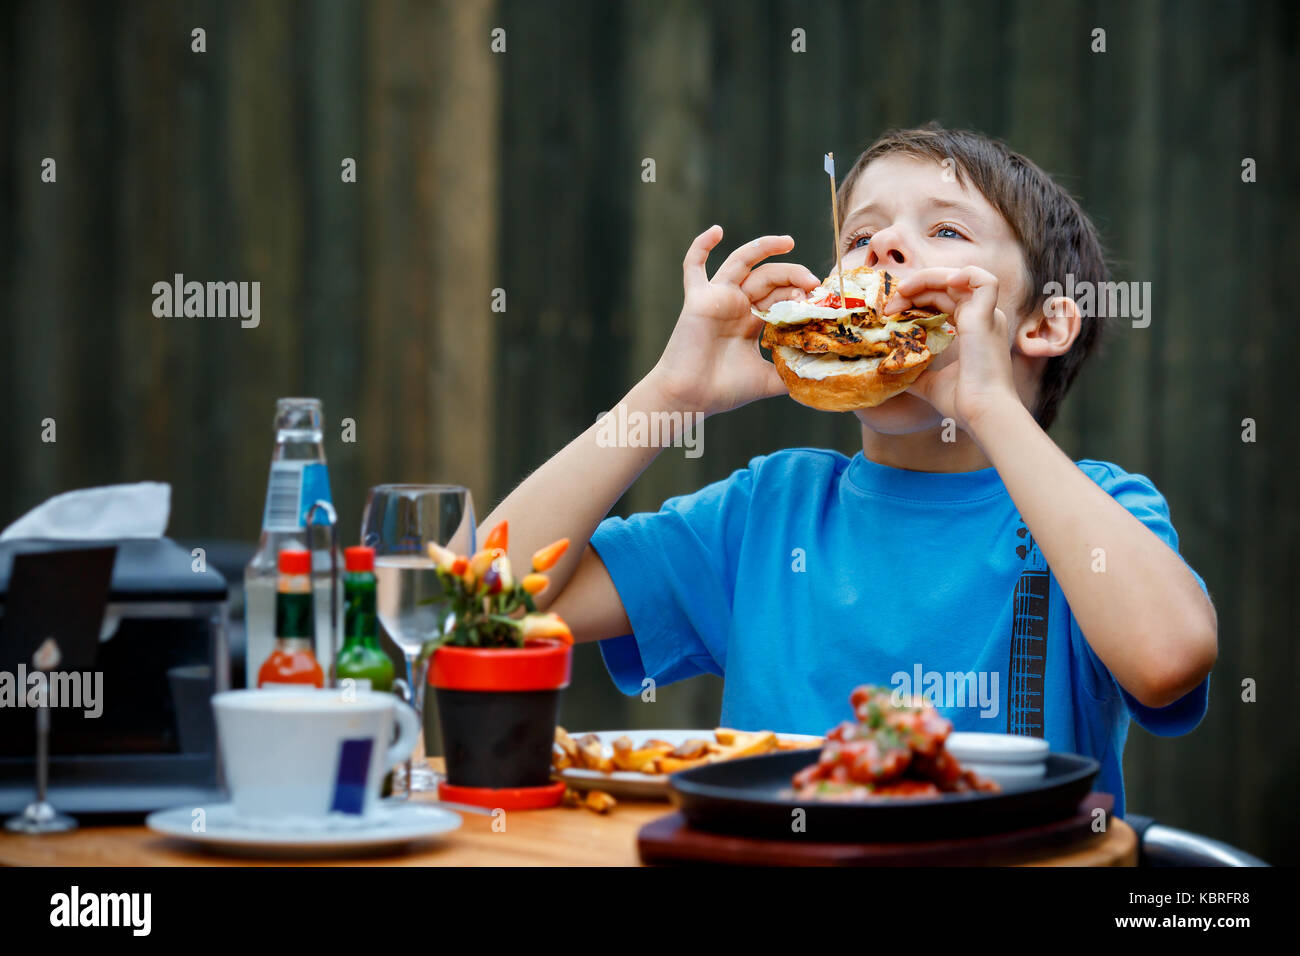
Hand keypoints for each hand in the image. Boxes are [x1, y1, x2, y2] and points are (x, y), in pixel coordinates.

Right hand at [647, 226, 819, 415]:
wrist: (691, 398)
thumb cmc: (723, 390)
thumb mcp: (766, 380)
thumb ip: (790, 372)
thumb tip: (822, 375)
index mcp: (752, 321)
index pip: (781, 295)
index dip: (800, 292)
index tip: (819, 299)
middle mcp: (737, 305)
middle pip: (769, 277)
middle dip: (792, 274)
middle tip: (812, 282)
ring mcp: (718, 299)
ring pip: (742, 262)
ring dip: (764, 247)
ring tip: (787, 241)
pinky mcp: (698, 298)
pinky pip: (693, 267)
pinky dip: (701, 246)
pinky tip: (716, 230)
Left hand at [883, 266, 1019, 433]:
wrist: (982, 413)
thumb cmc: (962, 402)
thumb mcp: (930, 384)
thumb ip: (914, 373)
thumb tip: (891, 372)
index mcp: (973, 328)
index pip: (942, 299)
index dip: (916, 300)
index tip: (891, 313)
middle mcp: (982, 318)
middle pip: (945, 287)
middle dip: (914, 290)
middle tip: (890, 307)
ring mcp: (987, 315)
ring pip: (959, 277)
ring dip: (927, 279)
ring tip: (904, 291)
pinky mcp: (987, 316)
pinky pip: (984, 281)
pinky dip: (965, 274)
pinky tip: (938, 283)